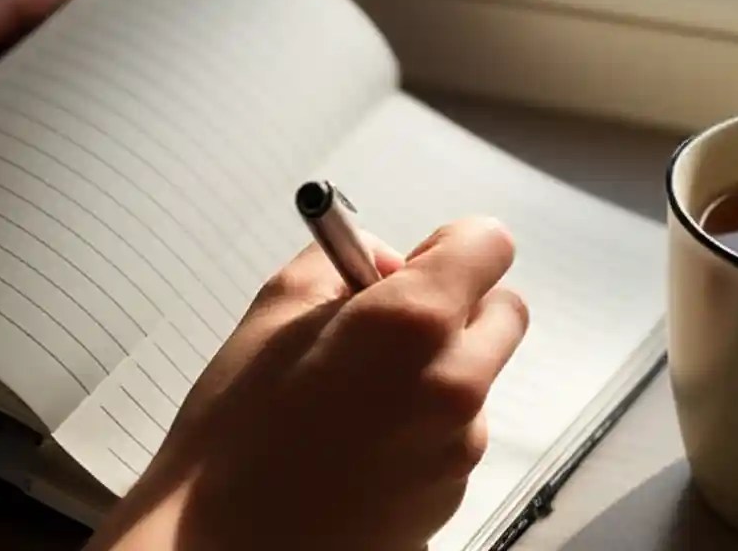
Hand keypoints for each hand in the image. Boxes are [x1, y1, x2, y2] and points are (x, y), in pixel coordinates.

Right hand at [87, 217, 528, 550]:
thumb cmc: (233, 439)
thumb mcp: (271, 313)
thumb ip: (338, 262)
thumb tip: (381, 259)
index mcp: (411, 325)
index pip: (489, 244)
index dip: (450, 245)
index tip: (415, 262)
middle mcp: (454, 383)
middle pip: (505, 310)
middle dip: (460, 303)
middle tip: (392, 322)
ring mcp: (460, 445)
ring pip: (478, 375)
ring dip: (439, 368)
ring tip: (358, 396)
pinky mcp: (454, 493)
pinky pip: (458, 431)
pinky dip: (425, 424)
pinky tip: (362, 443)